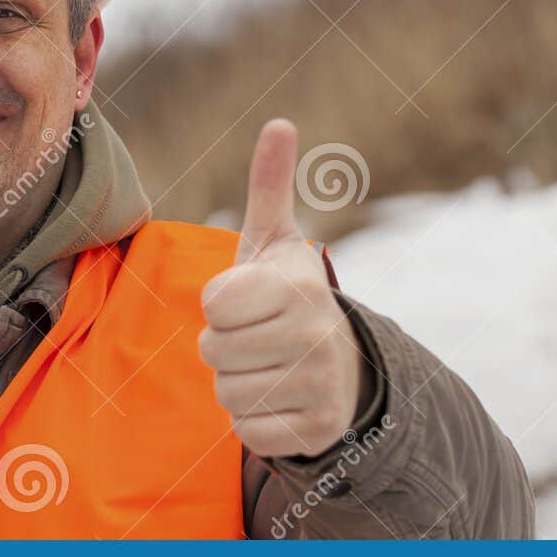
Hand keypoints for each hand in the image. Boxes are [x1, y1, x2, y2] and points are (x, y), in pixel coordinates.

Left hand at [197, 118, 368, 459]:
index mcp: (299, 285)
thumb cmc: (286, 296)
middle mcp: (316, 334)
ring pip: (227, 392)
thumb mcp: (275, 242)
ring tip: (266, 365)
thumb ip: (269, 185)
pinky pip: (247, 432)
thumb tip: (280, 123)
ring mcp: (321, 385)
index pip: (215, 303)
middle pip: (213, 350)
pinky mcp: (316, 431)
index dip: (219, 303)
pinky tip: (279, 400)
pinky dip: (253, 421)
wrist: (343, 367)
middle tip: (255, 336)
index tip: (245, 299)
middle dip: (223, 345)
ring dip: (235, 383)